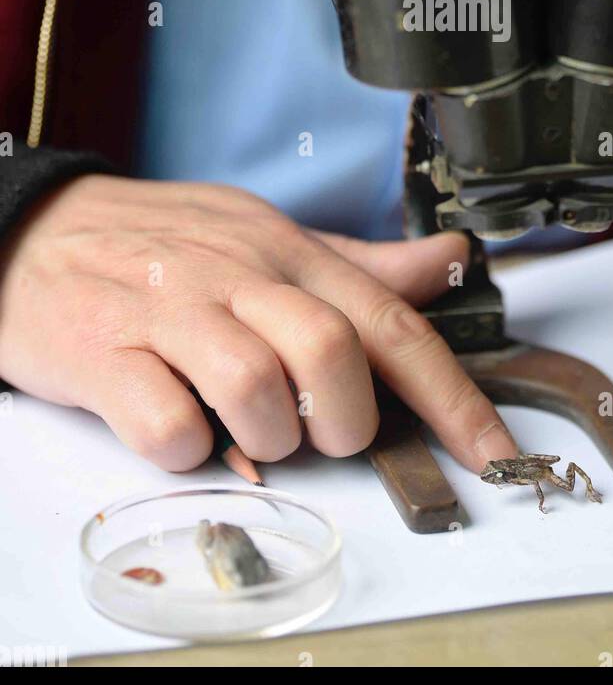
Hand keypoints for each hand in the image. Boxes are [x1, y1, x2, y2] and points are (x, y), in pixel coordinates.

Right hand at [0, 175, 516, 469]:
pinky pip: (164, 424)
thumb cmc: (164, 241)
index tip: (494, 455)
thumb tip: (447, 260)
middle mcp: (237, 275)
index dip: (453, 395)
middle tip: (322, 433)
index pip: (391, 321)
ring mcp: (168, 313)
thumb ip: (356, 263)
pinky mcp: (102, 354)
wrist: (36, 229)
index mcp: (287, 252)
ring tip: (244, 429)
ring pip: (255, 391)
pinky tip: (177, 428)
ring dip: (267, 439)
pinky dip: (184, 449)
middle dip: (345, 421)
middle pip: (332, 355)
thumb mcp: (265, 235)